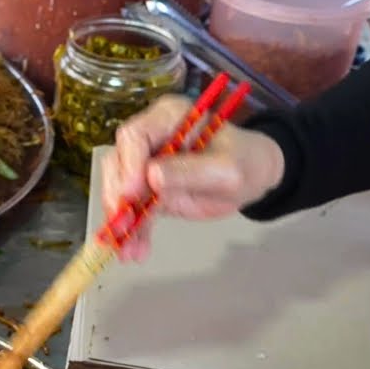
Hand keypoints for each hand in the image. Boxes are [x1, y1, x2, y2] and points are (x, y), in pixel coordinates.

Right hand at [100, 95, 287, 261]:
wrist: (252, 179)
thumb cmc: (245, 163)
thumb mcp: (226, 169)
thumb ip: (191, 171)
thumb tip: (151, 177)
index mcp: (168, 117)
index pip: (135, 136)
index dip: (129, 164)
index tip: (134, 194)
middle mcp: (150, 137)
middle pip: (118, 163)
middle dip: (117, 197)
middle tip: (123, 225)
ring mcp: (145, 164)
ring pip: (119, 190)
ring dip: (120, 222)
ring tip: (127, 248)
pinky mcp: (147, 190)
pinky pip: (133, 210)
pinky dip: (132, 232)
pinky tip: (135, 251)